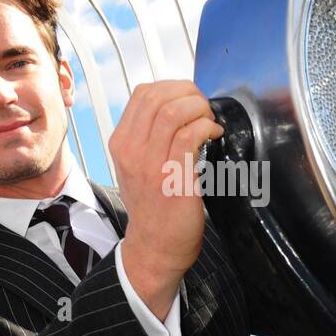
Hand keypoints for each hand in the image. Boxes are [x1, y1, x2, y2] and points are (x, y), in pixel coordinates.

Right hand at [110, 80, 222, 319]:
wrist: (154, 248)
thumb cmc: (153, 208)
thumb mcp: (136, 168)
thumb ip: (147, 138)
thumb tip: (176, 109)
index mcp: (121, 144)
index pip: (142, 94)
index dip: (173, 87)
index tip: (190, 98)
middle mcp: (131, 151)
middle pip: (157, 96)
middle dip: (189, 93)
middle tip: (204, 107)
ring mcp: (150, 164)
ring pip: (173, 112)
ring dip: (200, 109)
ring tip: (210, 121)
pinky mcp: (173, 177)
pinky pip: (190, 136)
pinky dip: (207, 127)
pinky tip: (214, 134)